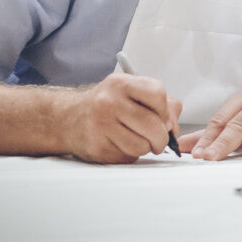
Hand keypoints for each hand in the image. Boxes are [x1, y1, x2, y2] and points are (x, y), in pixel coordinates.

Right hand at [59, 72, 180, 163]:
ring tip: (137, 141)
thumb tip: (173, 127)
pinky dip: (130, 155)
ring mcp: (100, 125)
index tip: (162, 117)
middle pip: (153, 125)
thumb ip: (162, 104)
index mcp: (121, 83)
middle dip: (162, 137)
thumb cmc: (108, 106)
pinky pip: (126, 157)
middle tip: (159, 140)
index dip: (165, 110)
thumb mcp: (132, 93)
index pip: (158, 93)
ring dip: (145, 148)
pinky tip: (120, 145)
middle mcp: (108, 102)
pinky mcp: (96, 147)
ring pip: (141, 145)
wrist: (69, 119)